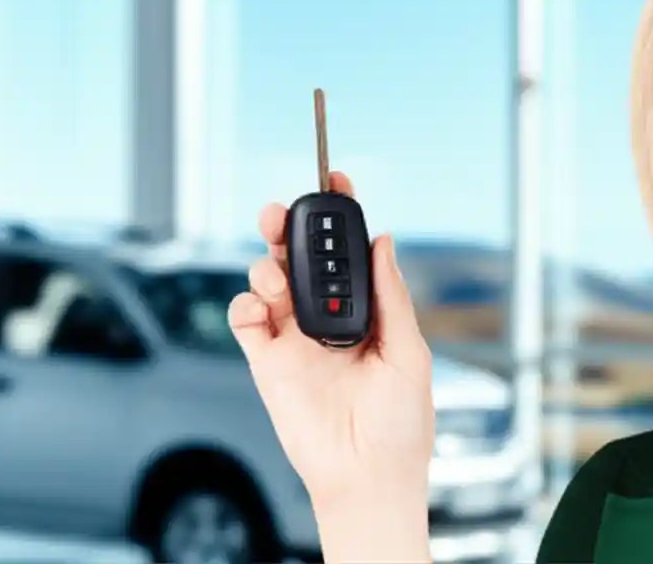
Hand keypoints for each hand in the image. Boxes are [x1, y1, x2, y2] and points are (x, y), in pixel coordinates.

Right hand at [227, 171, 434, 511]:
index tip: (337, 176)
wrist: (368, 477)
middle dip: (288, 226)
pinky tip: (260, 309)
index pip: (351, 251)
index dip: (342, 212)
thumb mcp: (409, 353)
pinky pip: (244, 319)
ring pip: (269, 279)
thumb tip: (384, 239)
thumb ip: (392, 297)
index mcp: (368, 310)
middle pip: (301, 256)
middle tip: (280, 211)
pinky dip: (244, 303)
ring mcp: (295, 337)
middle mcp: (329, 317)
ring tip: (280, 281)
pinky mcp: (267, 362)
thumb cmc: (401, 423)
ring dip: (268, 266)